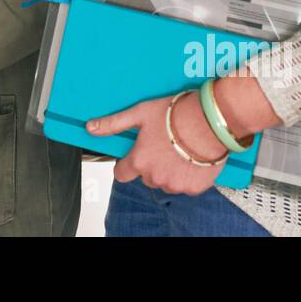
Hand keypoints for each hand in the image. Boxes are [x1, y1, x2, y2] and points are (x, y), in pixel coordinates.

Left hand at [86, 91, 231, 194]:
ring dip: (169, 171)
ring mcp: (175, 185)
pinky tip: (192, 157)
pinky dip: (188, 175)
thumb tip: (91, 128)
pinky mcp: (194, 188)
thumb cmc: (175, 114)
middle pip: (146, 177)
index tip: (135, 155)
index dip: (126, 164)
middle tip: (163, 144)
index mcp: (139, 161)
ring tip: (179, 149)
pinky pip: (186, 186)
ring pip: (166, 183)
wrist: (209, 122)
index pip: (121, 173)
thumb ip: (114, 123)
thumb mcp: (140, 113)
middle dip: (151, 164)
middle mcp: (154, 177)